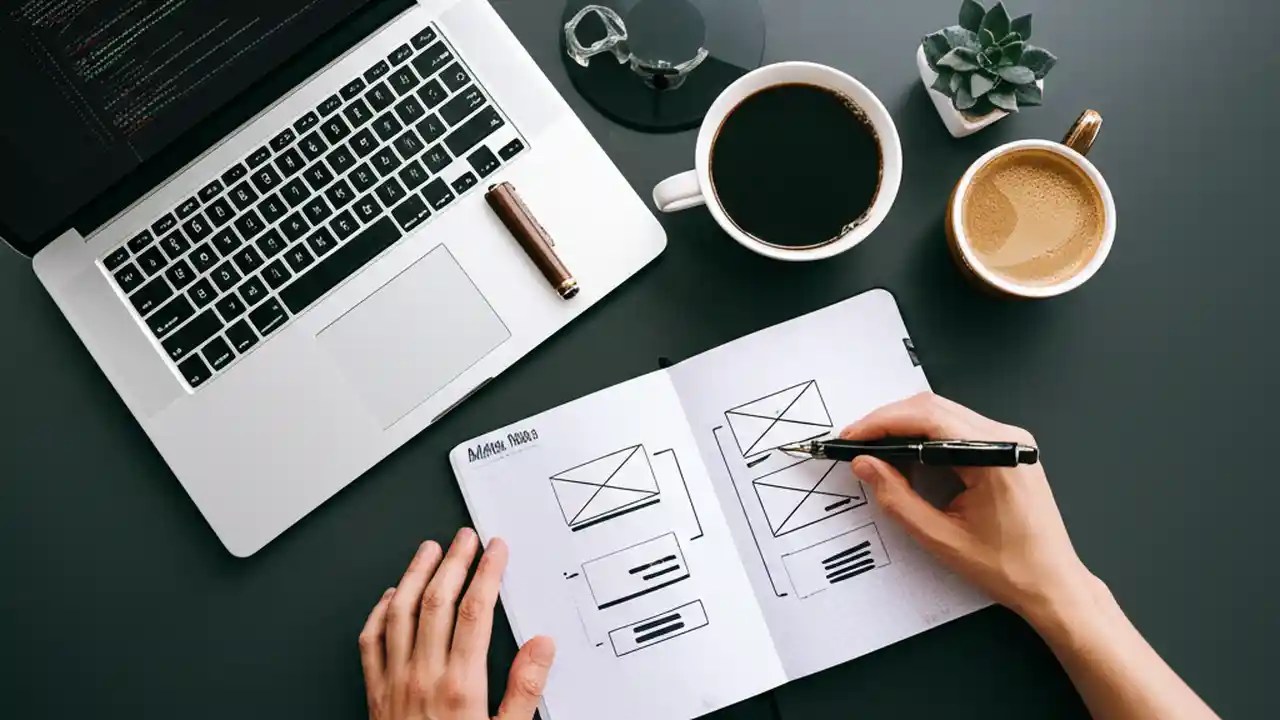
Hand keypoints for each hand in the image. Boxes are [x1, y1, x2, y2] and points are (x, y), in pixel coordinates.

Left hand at [359, 529, 555, 719]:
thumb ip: (524, 691)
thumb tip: (542, 647)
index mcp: (460, 687)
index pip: (475, 611)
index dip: (486, 572)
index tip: (496, 550)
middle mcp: (423, 678)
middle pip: (437, 602)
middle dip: (453, 562)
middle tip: (464, 538)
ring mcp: (394, 683)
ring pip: (400, 613)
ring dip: (415, 575)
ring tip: (428, 550)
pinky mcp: (374, 694)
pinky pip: (370, 641)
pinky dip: (379, 611)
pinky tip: (390, 596)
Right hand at [842, 392, 1099, 621]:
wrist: (1053, 584)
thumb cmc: (1010, 568)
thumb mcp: (942, 538)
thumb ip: (898, 499)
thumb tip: (866, 466)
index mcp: (997, 456)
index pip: (928, 418)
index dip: (882, 423)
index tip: (853, 437)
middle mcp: (1007, 438)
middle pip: (934, 408)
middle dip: (889, 422)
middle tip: (856, 443)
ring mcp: (1010, 441)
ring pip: (944, 414)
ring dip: (906, 428)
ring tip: (875, 451)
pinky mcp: (1007, 450)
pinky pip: (958, 430)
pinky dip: (926, 437)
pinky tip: (907, 457)